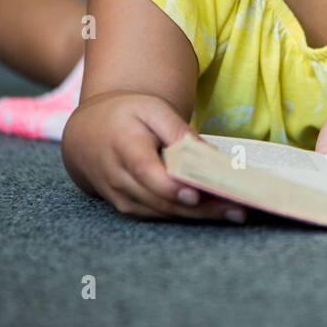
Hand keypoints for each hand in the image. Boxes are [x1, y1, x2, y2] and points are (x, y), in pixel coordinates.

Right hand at [61, 93, 247, 221]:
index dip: (170, 186)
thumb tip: (209, 154)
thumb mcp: (152, 110)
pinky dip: (187, 216)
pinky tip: (215, 213)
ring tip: (235, 213)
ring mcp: (120, 197)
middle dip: (200, 207)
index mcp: (123, 146)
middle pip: (161, 198)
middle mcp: (118, 178)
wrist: (88, 134)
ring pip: (162, 212)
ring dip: (199, 216)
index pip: (146, 172)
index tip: (196, 193)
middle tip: (237, 209)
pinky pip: (159, 215)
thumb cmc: (126, 117)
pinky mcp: (128, 207)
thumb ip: (179, 131)